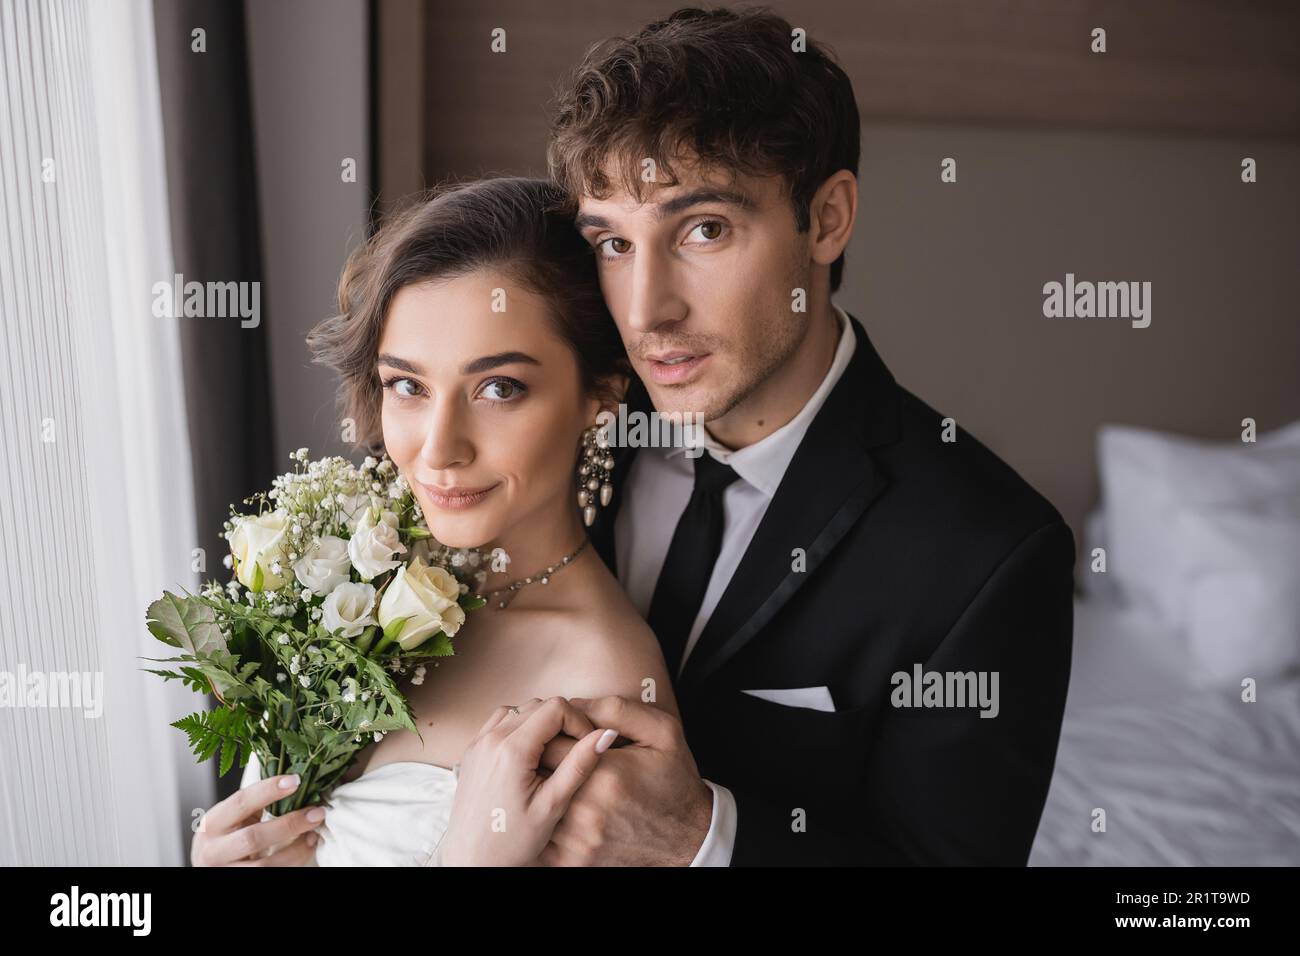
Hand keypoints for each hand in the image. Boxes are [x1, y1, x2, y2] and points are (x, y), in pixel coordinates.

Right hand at [191, 773, 322, 865]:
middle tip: (317, 813)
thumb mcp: (231, 817)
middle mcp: (213, 850)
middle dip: (289, 824)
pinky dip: (293, 863)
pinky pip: (272, 875)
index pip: (240, 802)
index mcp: (212, 823)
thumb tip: (294, 781)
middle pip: (253, 838)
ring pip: (265, 865)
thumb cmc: (226, 835)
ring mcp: (226, 871)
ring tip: (313, 835)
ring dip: (296, 850)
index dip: (268, 790)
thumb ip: (254, 803)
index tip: (295, 780)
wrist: (209, 867)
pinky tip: (305, 850)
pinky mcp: (242, 882)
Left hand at [438, 696, 616, 865]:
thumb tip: (606, 734)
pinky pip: (499, 722)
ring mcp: (478, 743)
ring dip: (540, 723)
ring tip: (552, 755)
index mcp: (512, 750)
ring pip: (518, 710)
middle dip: (562, 722)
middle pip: (537, 705)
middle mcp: (490, 739)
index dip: (578, 722)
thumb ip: (579, 765)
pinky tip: (529, 757)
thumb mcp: (553, 805)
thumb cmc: (511, 841)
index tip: (587, 745)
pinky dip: (519, 729)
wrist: (471, 861)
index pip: (556, 707)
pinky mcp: (472, 751)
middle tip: (573, 752)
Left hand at [538, 695, 712, 865]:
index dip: (555, 731)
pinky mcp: (570, 861)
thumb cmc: (674, 779)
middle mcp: (586, 811)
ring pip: (536, 802)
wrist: (687, 837)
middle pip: (538, 771)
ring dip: (540, 786)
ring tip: (558, 778)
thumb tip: (574, 705)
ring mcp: (576, 841)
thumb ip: (617, 710)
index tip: (568, 733)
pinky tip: (560, 805)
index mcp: (605, 774)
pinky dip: (545, 816)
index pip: (551, 740)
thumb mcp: (662, 731)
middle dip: (544, 756)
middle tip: (560, 752)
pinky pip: (541, 832)